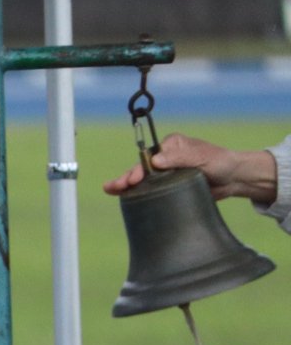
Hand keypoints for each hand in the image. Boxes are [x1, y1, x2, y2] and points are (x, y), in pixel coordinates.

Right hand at [102, 132, 273, 202]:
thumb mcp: (201, 157)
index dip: (139, 168)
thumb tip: (155, 159)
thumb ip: (180, 157)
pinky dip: (136, 194)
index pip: (149, 157)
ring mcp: (165, 174)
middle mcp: (164, 158)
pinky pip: (150, 191)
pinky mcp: (167, 188)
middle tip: (115, 187)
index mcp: (170, 146)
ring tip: (110, 190)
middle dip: (126, 177)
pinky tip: (124, 199)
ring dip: (126, 186)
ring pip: (142, 180)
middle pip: (141, 168)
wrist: (233, 179)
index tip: (133, 179)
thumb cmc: (220, 162)